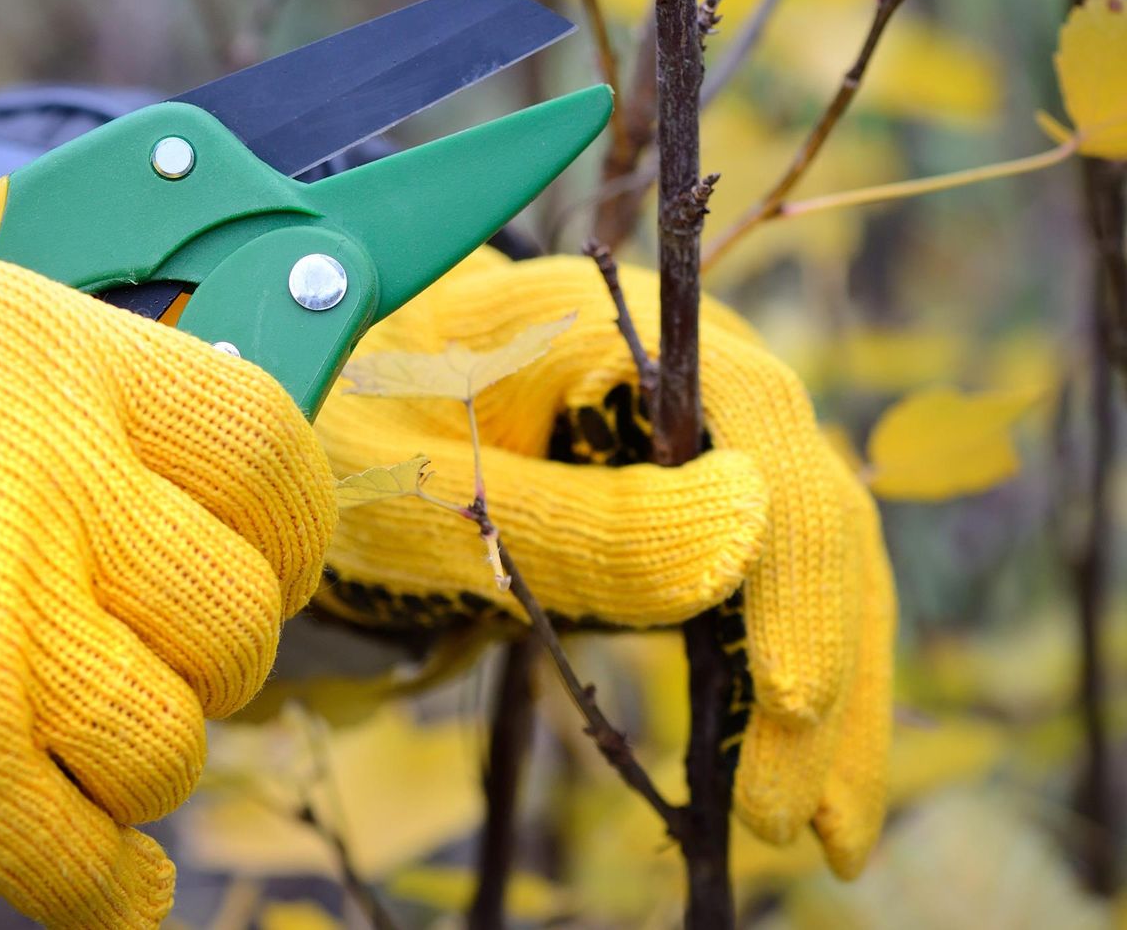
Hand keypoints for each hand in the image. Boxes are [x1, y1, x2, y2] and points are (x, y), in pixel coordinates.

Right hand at [0, 167, 337, 926]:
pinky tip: (108, 876)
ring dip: (151, 755)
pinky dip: (102, 882)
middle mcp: (69, 505)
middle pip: (236, 613)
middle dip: (222, 643)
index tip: (276, 535)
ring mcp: (13, 641)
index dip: (291, 508)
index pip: (265, 448)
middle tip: (181, 640)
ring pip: (167, 742)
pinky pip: (76, 857)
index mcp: (64, 365)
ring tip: (114, 740)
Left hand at [314, 248, 893, 877]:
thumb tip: (752, 527)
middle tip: (813, 825)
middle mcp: (692, 373)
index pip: (766, 438)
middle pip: (812, 511)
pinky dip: (777, 677)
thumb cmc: (358, 422)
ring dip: (835, 693)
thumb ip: (582, 517)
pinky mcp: (685, 499)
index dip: (795, 573)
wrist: (329, 399)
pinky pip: (759, 586)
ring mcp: (700, 436)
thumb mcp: (437, 486)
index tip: (789, 702)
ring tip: (833, 834)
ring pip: (808, 561)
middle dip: (829, 668)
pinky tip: (783, 767)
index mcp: (630, 329)